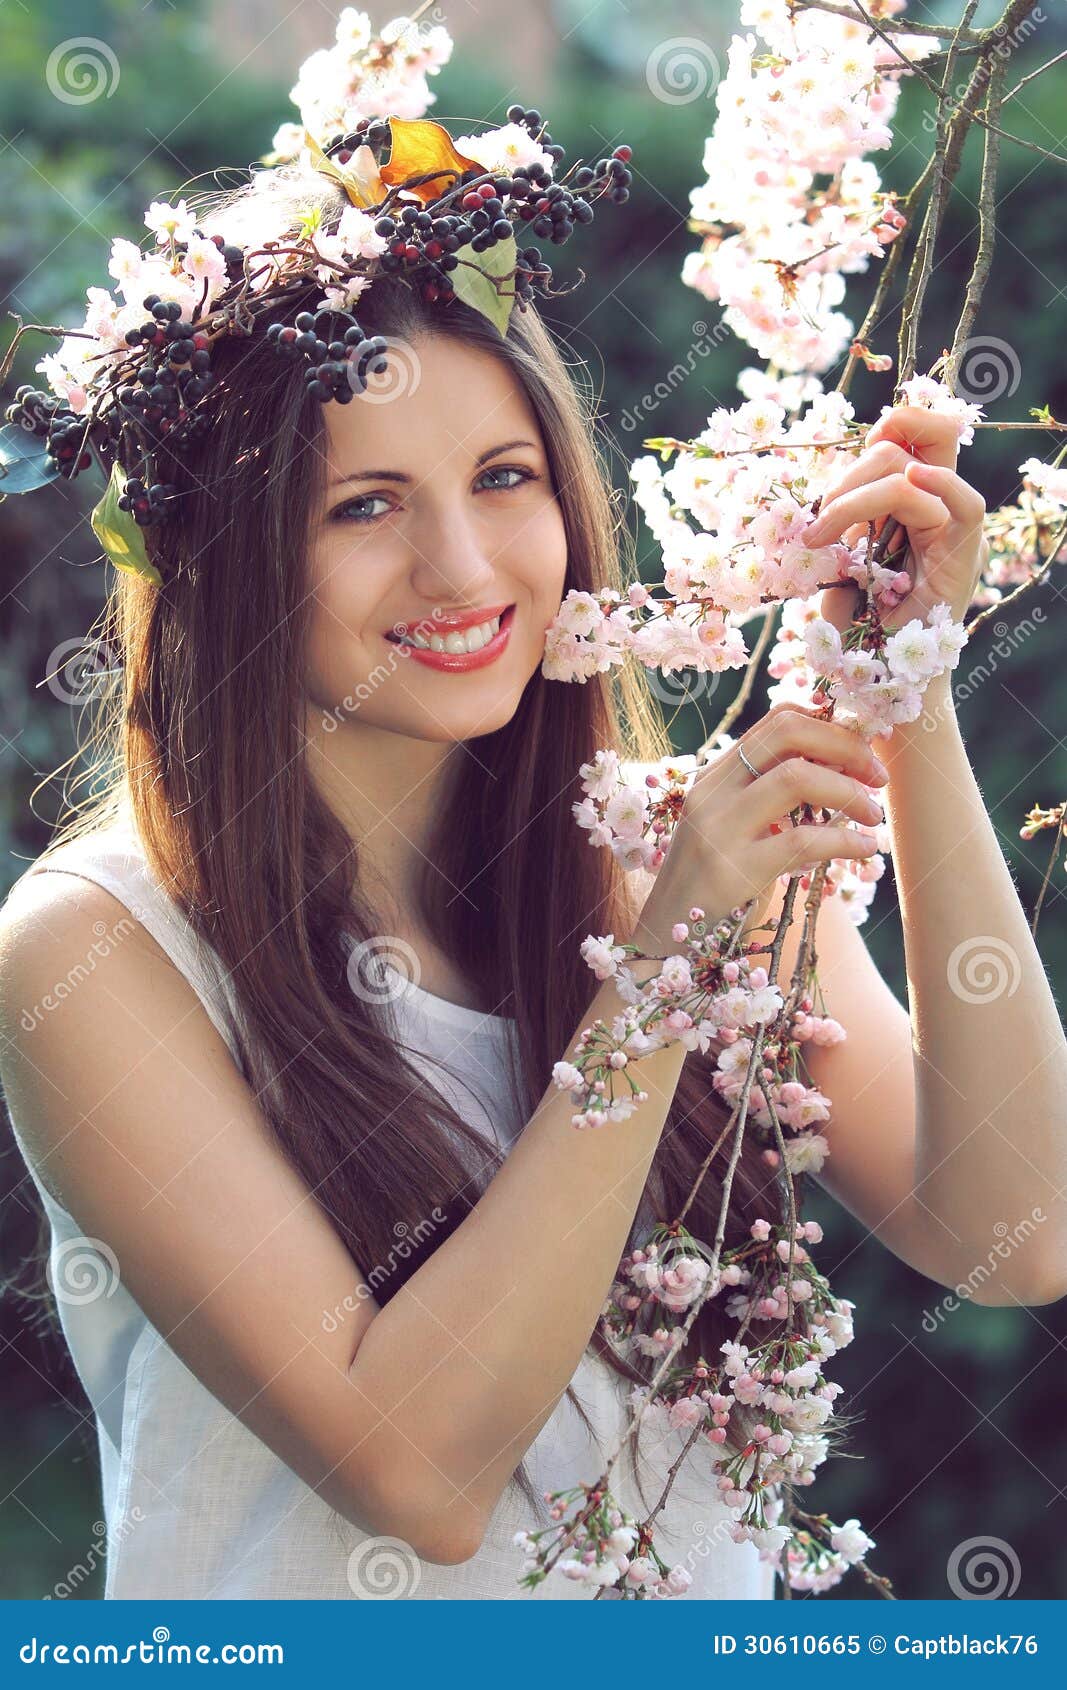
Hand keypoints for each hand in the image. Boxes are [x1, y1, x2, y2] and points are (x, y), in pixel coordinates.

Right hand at [632, 702, 887, 954]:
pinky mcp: (733, 870)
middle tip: (878, 776)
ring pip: (797, 777)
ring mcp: (719, 828)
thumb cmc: (711, 888)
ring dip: (849, 792)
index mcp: (714, 776)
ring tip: (873, 815)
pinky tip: (864, 849)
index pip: (777, 721)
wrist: (665, 942)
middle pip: (788, 734)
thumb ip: (770, 801)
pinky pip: (803, 840)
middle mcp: (712, 792)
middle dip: (846, 747)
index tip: (863, 749)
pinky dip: (845, 840)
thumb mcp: (732, 831)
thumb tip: (839, 772)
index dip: (830, 725)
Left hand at [805, 405, 990, 634]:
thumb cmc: (853, 621)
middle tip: (818, 520)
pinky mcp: (964, 556)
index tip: (850, 450)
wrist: (871, 674)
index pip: (914, 437)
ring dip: (856, 496)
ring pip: (914, 474)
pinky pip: (966, 507)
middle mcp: (935, 509)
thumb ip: (845, 515)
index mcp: (909, 502)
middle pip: (913, 445)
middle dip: (853, 470)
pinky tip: (915, 480)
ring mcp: (952, 530)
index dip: (892, 424)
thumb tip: (829, 484)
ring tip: (822, 536)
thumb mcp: (838, 555)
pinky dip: (941, 484)